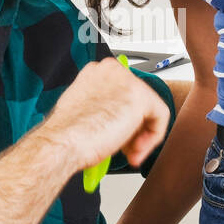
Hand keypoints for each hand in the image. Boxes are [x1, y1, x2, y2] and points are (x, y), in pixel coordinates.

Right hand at [48, 56, 169, 171]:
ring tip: (129, 153)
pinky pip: (161, 116)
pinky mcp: (140, 96)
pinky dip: (153, 137)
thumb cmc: (67, 135)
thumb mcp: (84, 112)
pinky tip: (136, 149)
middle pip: (137, 100)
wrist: (62, 143)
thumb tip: (117, 118)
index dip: (122, 118)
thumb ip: (103, 108)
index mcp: (95, 72)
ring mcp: (126, 81)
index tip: (117, 135)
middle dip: (133, 128)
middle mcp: (111, 71)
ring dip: (141, 136)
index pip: (122, 92)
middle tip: (125, 147)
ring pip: (150, 109)